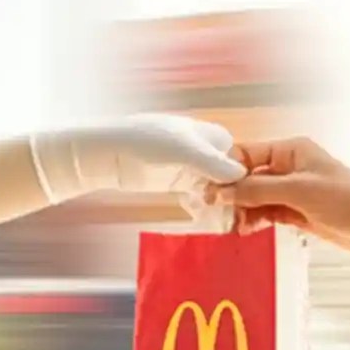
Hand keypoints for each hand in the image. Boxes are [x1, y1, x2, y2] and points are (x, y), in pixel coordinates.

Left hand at [31, 114, 246, 202]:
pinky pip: (197, 194)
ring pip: (213, 184)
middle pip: (225, 169)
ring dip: (218, 198)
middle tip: (234, 206)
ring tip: (222, 215)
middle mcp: (199, 149)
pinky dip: (202, 203)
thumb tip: (241, 176)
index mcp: (205, 133)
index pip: (233, 149)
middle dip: (230, 187)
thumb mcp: (185, 150)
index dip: (239, 166)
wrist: (107, 154)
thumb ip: (213, 163)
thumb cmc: (145, 143)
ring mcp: (186, 167)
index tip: (242, 187)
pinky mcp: (174, 182)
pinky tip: (203, 214)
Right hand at [212, 137, 349, 255]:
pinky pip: (266, 213)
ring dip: (241, 209)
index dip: (225, 169)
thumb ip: (258, 190)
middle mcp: (289, 167)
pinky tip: (244, 230)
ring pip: (255, 197)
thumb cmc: (349, 200)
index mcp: (291, 150)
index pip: (247, 153)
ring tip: (230, 225)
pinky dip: (254, 220)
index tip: (208, 188)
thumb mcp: (299, 191)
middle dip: (230, 192)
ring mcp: (293, 191)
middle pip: (247, 176)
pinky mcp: (297, 212)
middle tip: (214, 211)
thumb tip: (223, 191)